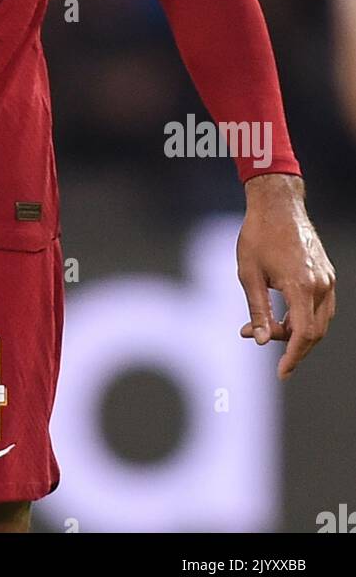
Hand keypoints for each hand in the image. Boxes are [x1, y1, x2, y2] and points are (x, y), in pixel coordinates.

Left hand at [237, 174, 335, 379]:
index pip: (304, 334)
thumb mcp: (248, 274)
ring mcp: (327, 278)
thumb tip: (261, 341)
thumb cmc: (258, 235)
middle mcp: (321, 285)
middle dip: (287, 343)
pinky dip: (303, 317)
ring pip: (319, 321)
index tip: (282, 372)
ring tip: (265, 324)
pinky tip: (280, 313)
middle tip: (255, 335)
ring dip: (295, 330)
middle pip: (313, 332)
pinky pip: (320, 306)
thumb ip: (257, 311)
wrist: (277, 204)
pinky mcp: (326, 273)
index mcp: (301, 286)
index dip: (293, 357)